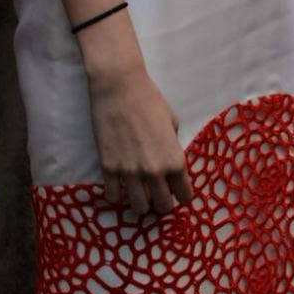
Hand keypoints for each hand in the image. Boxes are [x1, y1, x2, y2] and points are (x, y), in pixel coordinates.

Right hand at [86, 61, 192, 215]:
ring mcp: (130, 171)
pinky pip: (113, 196)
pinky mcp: (108, 167)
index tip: (175, 190)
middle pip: (163, 207)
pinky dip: (117, 195)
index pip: (185, 196)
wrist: (118, 85)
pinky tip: (118, 185)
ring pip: (139, 208)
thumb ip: (173, 147)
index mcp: (174, 160)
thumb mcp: (172, 122)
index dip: (181, 194)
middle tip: (156, 193)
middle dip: (162, 202)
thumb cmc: (148, 98)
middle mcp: (154, 171)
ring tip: (137, 191)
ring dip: (140, 202)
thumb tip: (170, 161)